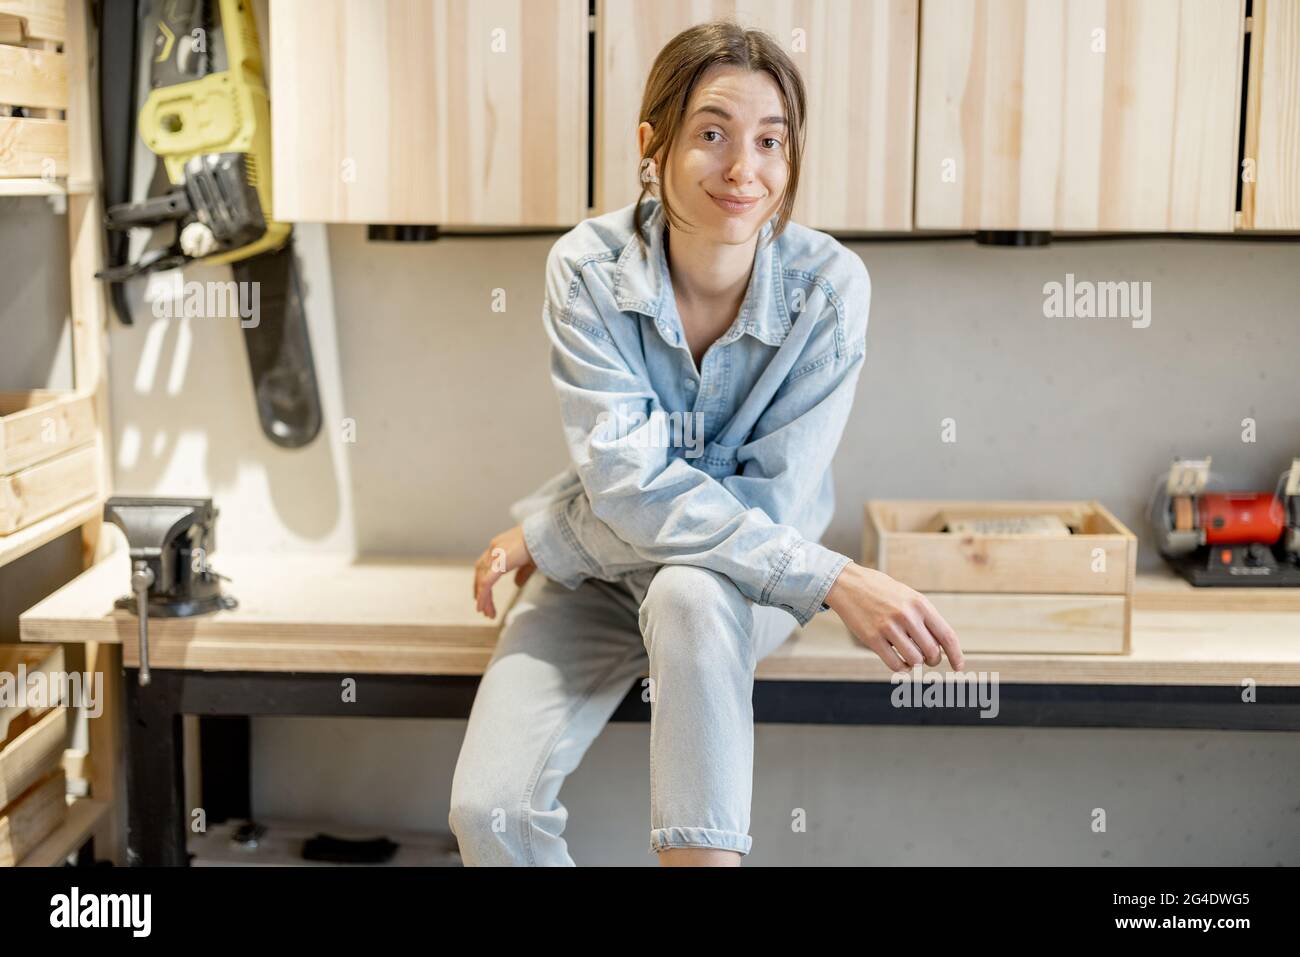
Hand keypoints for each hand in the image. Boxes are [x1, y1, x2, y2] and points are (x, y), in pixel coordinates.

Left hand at [473, 525, 535, 618]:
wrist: (548, 534)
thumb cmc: (544, 543)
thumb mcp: (531, 560)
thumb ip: (522, 572)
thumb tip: (516, 584)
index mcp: (500, 544)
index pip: (485, 563)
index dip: (481, 579)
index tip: (481, 592)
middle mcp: (495, 547)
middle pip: (481, 571)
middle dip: (479, 589)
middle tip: (481, 607)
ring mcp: (496, 553)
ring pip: (483, 579)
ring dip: (483, 597)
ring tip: (486, 613)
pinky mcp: (500, 562)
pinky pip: (487, 583)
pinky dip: (483, 596)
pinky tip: (482, 607)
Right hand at [824, 563, 963, 672]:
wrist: (849, 584)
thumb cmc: (882, 592)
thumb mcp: (908, 597)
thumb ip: (925, 618)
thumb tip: (942, 647)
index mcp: (920, 604)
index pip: (946, 636)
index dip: (956, 655)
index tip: (958, 668)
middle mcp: (906, 616)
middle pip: (932, 652)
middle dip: (933, 660)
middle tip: (928, 658)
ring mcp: (888, 627)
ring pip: (914, 660)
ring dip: (916, 663)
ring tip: (912, 658)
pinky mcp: (872, 638)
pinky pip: (895, 664)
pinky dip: (902, 668)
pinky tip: (901, 662)